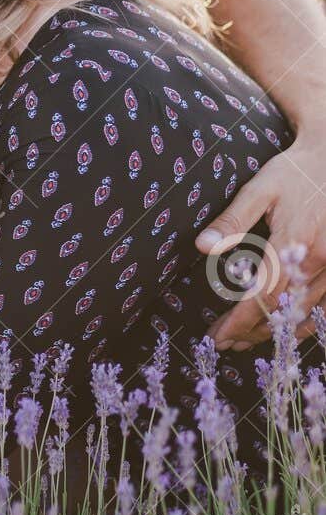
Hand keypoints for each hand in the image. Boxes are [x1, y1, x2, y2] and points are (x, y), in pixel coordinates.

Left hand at [196, 133, 325, 348]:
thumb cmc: (295, 172)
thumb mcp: (260, 188)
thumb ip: (232, 220)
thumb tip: (202, 246)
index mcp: (293, 242)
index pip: (261, 296)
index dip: (238, 320)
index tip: (217, 335)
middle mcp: (318, 260)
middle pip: (281, 312)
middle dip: (250, 332)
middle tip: (223, 343)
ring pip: (304, 315)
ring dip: (274, 333)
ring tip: (245, 342)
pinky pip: (325, 309)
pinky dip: (303, 326)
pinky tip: (283, 332)